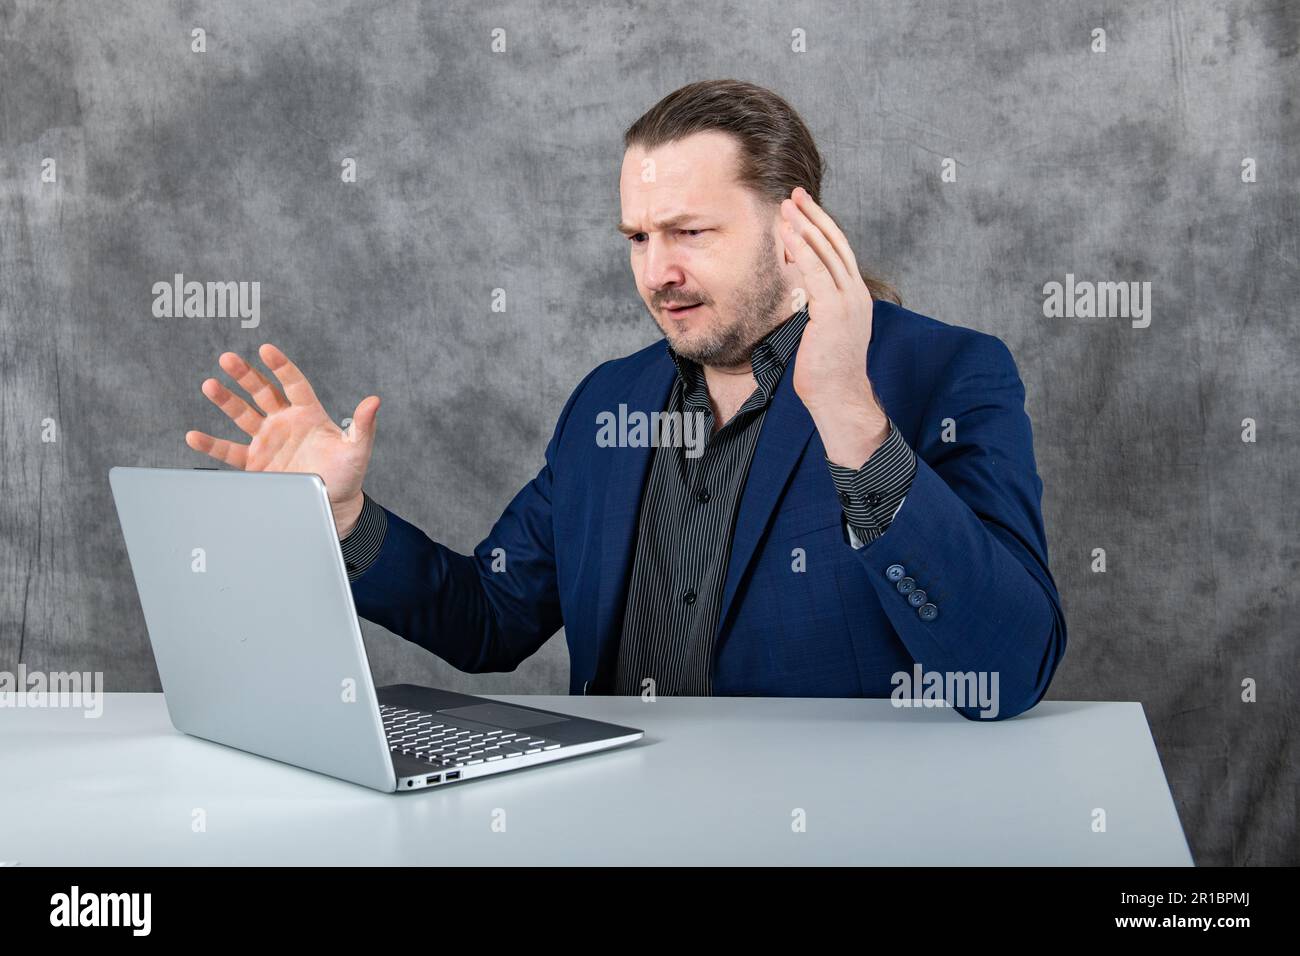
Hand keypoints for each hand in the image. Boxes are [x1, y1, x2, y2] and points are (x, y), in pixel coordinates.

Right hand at [185, 344, 379, 536]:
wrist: (332, 505)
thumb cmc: (348, 475)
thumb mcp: (357, 450)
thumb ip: (363, 425)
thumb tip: (375, 400)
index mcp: (309, 413)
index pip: (293, 383)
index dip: (280, 366)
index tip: (266, 350)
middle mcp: (285, 422)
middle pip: (262, 392)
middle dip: (245, 375)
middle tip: (228, 358)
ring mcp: (268, 440)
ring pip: (242, 414)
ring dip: (226, 400)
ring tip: (209, 384)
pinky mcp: (256, 462)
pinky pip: (229, 450)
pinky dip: (212, 444)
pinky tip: (194, 435)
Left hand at [780, 186, 888, 467]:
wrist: (839, 397)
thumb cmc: (827, 371)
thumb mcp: (825, 332)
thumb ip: (820, 309)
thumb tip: (803, 295)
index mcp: (856, 297)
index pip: (840, 253)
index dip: (823, 229)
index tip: (805, 210)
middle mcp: (856, 294)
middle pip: (836, 244)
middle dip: (814, 216)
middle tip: (795, 195)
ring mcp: (847, 302)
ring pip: (826, 253)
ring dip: (805, 226)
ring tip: (787, 207)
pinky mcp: (833, 311)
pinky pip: (815, 272)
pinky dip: (801, 249)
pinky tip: (788, 234)